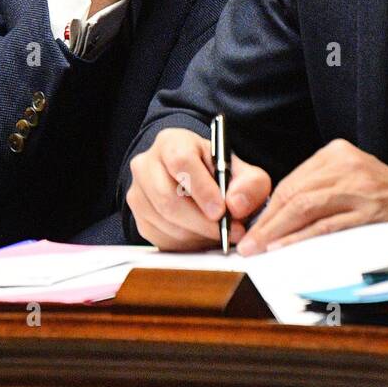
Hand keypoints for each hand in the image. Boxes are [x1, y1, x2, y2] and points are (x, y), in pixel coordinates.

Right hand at [127, 129, 271, 250]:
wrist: (197, 182)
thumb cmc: (218, 174)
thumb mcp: (241, 171)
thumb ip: (249, 184)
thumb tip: (236, 205)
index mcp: (172, 142)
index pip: (181, 161)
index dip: (202, 189)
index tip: (221, 211)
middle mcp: (147, 164)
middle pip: (167, 198)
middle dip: (201, 221)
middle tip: (227, 232)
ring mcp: (138, 192)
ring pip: (164, 221)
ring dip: (196, 235)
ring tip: (219, 234)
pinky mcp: (139, 218)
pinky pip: (160, 238)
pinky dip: (185, 244)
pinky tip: (202, 237)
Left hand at [237, 140, 387, 254]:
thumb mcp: (351, 180)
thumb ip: (319, 191)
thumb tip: (277, 217)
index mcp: (337, 153)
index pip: (291, 181)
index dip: (267, 208)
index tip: (251, 227)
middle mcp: (346, 164)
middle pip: (294, 192)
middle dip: (266, 221)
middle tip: (248, 243)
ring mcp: (359, 186)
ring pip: (305, 206)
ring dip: (277, 232)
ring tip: (260, 249)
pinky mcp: (370, 209)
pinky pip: (328, 224)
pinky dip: (303, 237)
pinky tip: (287, 247)